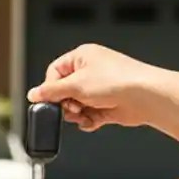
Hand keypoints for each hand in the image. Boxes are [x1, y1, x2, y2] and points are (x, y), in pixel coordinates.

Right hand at [28, 44, 168, 131]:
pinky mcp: (107, 105)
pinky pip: (89, 115)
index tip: (50, 101)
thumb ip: (51, 91)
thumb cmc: (116, 81)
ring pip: (76, 105)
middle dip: (65, 104)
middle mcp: (91, 71)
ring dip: (77, 114)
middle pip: (64, 91)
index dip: (50, 88)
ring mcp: (100, 89)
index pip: (54, 72)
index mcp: (82, 57)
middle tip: (72, 108)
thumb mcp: (75, 85)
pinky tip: (93, 121)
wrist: (145, 96)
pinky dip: (88, 120)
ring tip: (84, 114)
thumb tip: (33, 94)